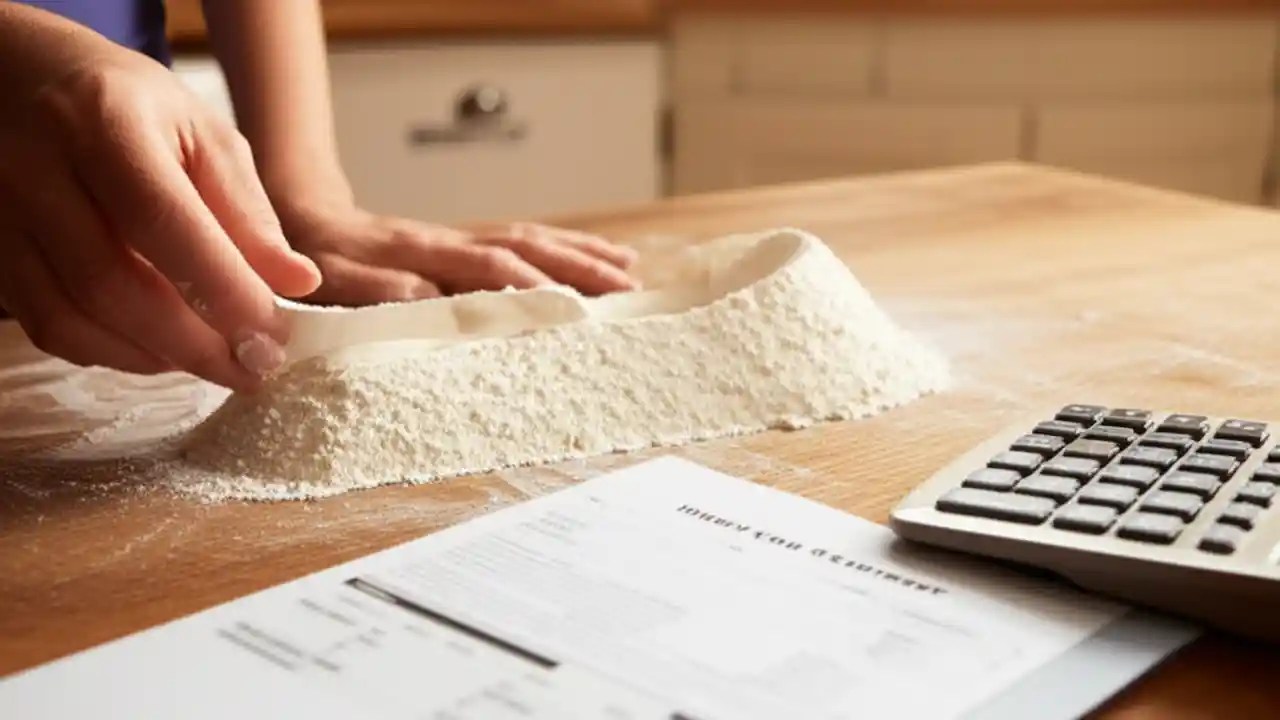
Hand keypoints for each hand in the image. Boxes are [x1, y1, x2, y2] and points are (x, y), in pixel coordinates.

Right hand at [0, 6, 319, 391]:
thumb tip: (299, 283)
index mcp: (104, 122)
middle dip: (194, 343)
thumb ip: (248, 211)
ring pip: (72, 318)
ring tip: (215, 358)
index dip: (222, 290)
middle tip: (254, 368)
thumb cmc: (127, 107)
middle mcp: (36, 169)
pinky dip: (112, 351)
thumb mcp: (203, 134)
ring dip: (155, 356)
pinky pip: (48, 326)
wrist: (20, 78)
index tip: (272, 337)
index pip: (162, 221)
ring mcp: (0, 215)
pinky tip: (160, 346)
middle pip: (111, 284)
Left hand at [276, 202, 638, 306]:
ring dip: (581, 255)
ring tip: (629, 272)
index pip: (483, 267)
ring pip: (531, 240)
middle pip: (524, 248)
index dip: (525, 287)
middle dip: (576, 269)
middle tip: (625, 292)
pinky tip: (598, 256)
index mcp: (417, 255)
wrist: (300, 215)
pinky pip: (524, 240)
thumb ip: (369, 290)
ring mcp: (461, 237)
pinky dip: (566, 247)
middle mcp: (448, 241)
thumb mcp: (327, 282)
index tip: (566, 310)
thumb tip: (420, 295)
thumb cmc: (313, 263)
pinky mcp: (467, 241)